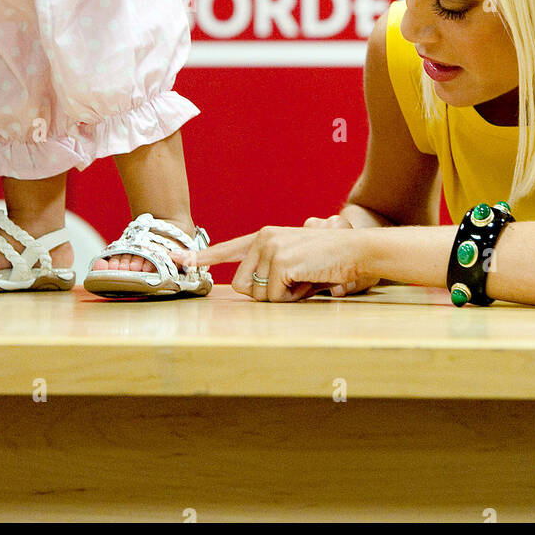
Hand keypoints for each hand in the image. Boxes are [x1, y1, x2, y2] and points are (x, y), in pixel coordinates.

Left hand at [170, 224, 381, 302]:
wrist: (357, 251)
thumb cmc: (329, 262)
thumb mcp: (295, 262)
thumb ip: (271, 270)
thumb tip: (250, 288)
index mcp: (265, 236)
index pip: (227, 249)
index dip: (201, 257)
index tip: (178, 259)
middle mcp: (264, 238)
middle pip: (243, 286)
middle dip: (267, 294)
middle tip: (295, 282)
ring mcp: (271, 249)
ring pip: (259, 295)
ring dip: (283, 296)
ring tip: (304, 279)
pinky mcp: (280, 262)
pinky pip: (275, 298)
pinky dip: (294, 298)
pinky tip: (309, 281)